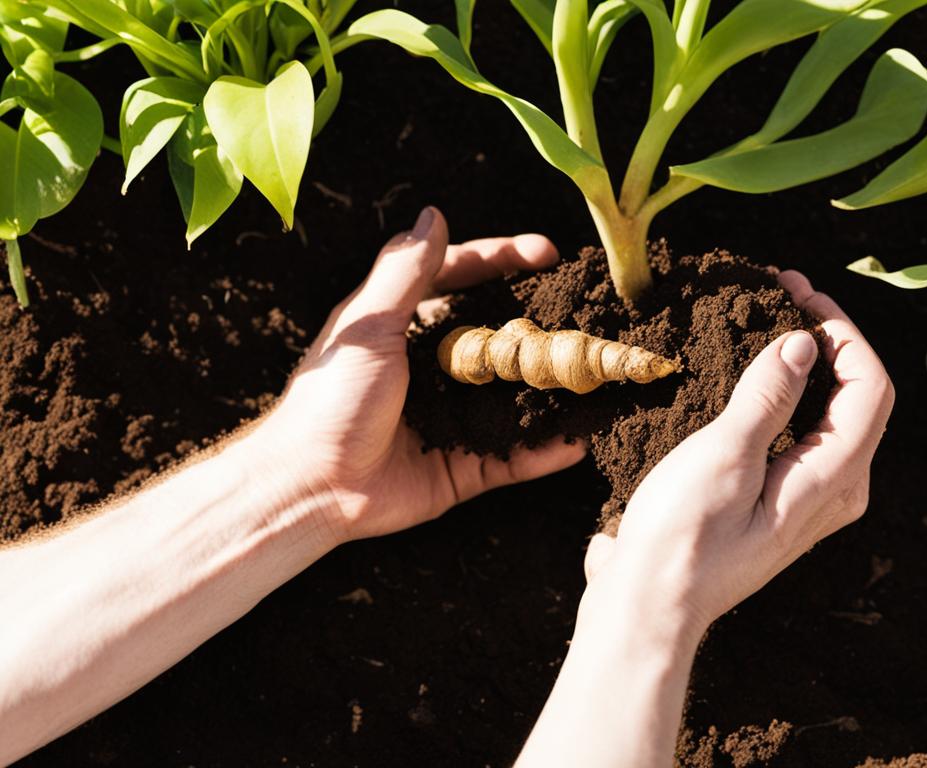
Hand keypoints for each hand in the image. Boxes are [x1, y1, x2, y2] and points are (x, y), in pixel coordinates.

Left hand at [249, 207, 586, 543]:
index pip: (463, 278)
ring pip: (515, 397)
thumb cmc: (329, 398)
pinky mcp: (462, 467)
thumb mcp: (368, 326)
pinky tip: (582, 438)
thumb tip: (433, 214)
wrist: (309, 487)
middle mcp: (434, 367)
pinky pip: (514, 456)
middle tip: (589, 311)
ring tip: (599, 373)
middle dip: (545, 324)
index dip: (505, 260)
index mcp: (407, 326)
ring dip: (556, 387)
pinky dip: (547, 450)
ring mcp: (453, 418)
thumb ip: (405, 272)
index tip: (549, 252)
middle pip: (499, 335)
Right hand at [580, 270, 894, 635]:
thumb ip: (768, 396)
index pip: (870, 386)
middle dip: (825, 337)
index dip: (842, 329)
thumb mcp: (724, 456)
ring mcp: (804, 497)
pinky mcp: (772, 499)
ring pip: (827, 413)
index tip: (799, 291)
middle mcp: (832, 489)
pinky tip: (743, 370)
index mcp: (833, 479)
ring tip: (764, 318)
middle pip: (856, 397)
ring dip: (803, 361)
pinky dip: (781, 391)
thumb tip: (803, 343)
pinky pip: (796, 432)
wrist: (645, 605)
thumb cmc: (681, 540)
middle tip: (781, 292)